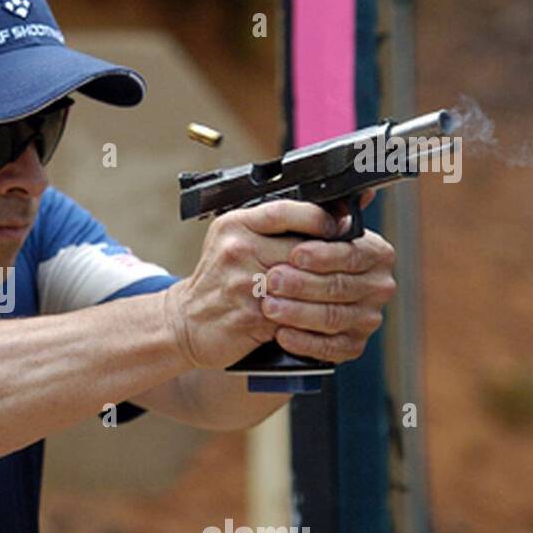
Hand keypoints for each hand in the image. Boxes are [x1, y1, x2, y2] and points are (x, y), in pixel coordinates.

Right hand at [169, 199, 340, 369]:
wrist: (185, 321)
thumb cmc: (218, 280)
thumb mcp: (234, 241)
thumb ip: (272, 227)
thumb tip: (331, 211)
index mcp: (233, 225)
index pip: (283, 211)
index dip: (317, 218)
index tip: (338, 226)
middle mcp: (235, 250)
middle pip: (299, 249)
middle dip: (327, 259)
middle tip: (347, 265)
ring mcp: (242, 284)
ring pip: (301, 283)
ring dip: (322, 290)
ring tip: (335, 292)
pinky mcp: (249, 316)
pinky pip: (293, 312)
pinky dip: (308, 315)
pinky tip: (315, 314)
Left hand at [259, 192, 396, 363]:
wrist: (279, 300)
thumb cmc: (292, 261)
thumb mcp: (303, 231)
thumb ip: (320, 214)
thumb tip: (358, 190)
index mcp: (374, 253)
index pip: (353, 253)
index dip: (323, 255)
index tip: (295, 253)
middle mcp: (377, 286)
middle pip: (340, 286)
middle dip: (303, 284)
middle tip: (272, 280)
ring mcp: (367, 318)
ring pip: (333, 317)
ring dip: (298, 313)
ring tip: (269, 306)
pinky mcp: (352, 345)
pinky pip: (330, 349)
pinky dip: (304, 342)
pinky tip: (282, 334)